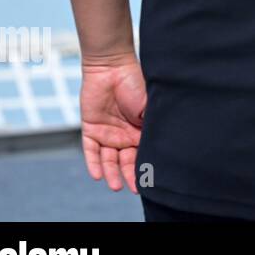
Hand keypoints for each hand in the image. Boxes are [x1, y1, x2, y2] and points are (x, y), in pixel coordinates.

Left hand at [79, 54, 146, 192]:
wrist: (112, 67)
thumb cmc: (136, 82)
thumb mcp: (150, 106)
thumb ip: (153, 125)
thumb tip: (163, 145)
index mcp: (141, 130)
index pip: (142, 153)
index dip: (145, 166)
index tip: (150, 179)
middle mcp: (124, 135)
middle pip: (126, 160)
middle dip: (129, 174)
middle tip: (133, 187)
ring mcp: (107, 133)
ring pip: (108, 159)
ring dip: (111, 172)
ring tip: (115, 185)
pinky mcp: (91, 128)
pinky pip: (91, 150)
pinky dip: (93, 162)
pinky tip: (97, 175)